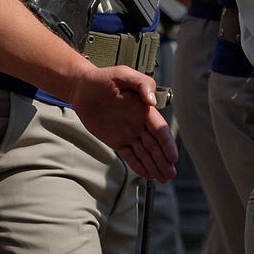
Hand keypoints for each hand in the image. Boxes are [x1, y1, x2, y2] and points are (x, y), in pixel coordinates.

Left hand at [72, 65, 177, 180]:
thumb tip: (152, 101)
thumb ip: (142, 84)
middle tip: (171, 174)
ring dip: (155, 166)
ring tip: (163, 178)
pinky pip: (130, 155)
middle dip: (164, 160)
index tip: (173, 157)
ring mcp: (128, 133)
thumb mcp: (124, 74)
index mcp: (144, 110)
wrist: (81, 88)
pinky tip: (147, 174)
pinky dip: (138, 165)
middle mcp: (139, 123)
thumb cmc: (103, 78)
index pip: (160, 129)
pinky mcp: (116, 141)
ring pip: (145, 153)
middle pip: (155, 145)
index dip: (167, 144)